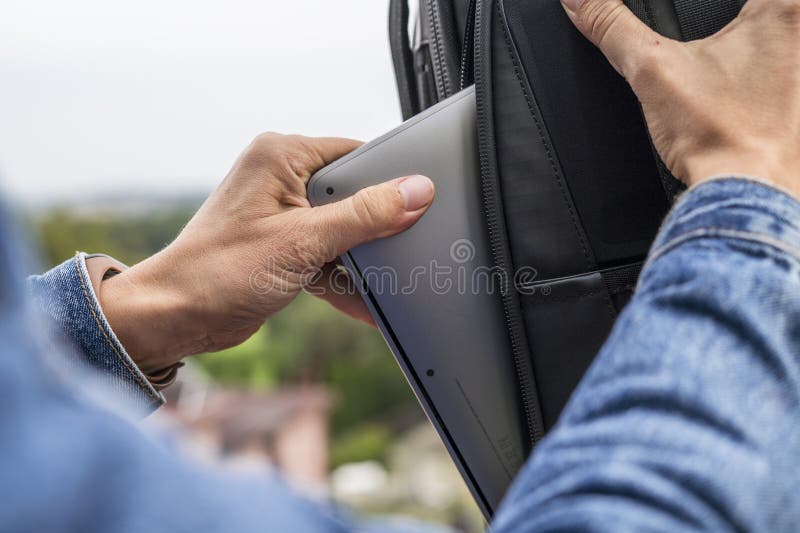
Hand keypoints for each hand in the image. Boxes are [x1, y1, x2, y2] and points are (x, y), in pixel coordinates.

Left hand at [99, 133, 434, 373]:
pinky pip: (325, 254)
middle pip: (351, 194)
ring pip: (341, 229)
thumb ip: (364, 215)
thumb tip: (414, 191)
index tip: (418, 204)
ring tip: (386, 283)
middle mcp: (280, 178)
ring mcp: (280, 213)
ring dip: (360, 260)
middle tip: (403, 250)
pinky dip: (342, 278)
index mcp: (280, 156)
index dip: (388, 180)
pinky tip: (366, 303)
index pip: (354, 154)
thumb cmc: (219, 271)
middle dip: (376, 228)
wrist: (176, 317)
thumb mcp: (304, 240)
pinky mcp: (281, 244)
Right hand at [562, 0, 799, 194]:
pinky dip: (765, 86)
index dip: (711, 18)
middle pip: (762, 19)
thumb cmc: (718, 138)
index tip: (701, 54)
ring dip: (749, 62)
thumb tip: (580, 2)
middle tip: (714, 72)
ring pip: (778, 46)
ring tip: (727, 92)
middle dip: (733, 41)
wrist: (746, 193)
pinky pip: (786, 76)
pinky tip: (745, 107)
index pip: (726, 1)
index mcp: (783, 8)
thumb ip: (612, 27)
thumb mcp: (649, 70)